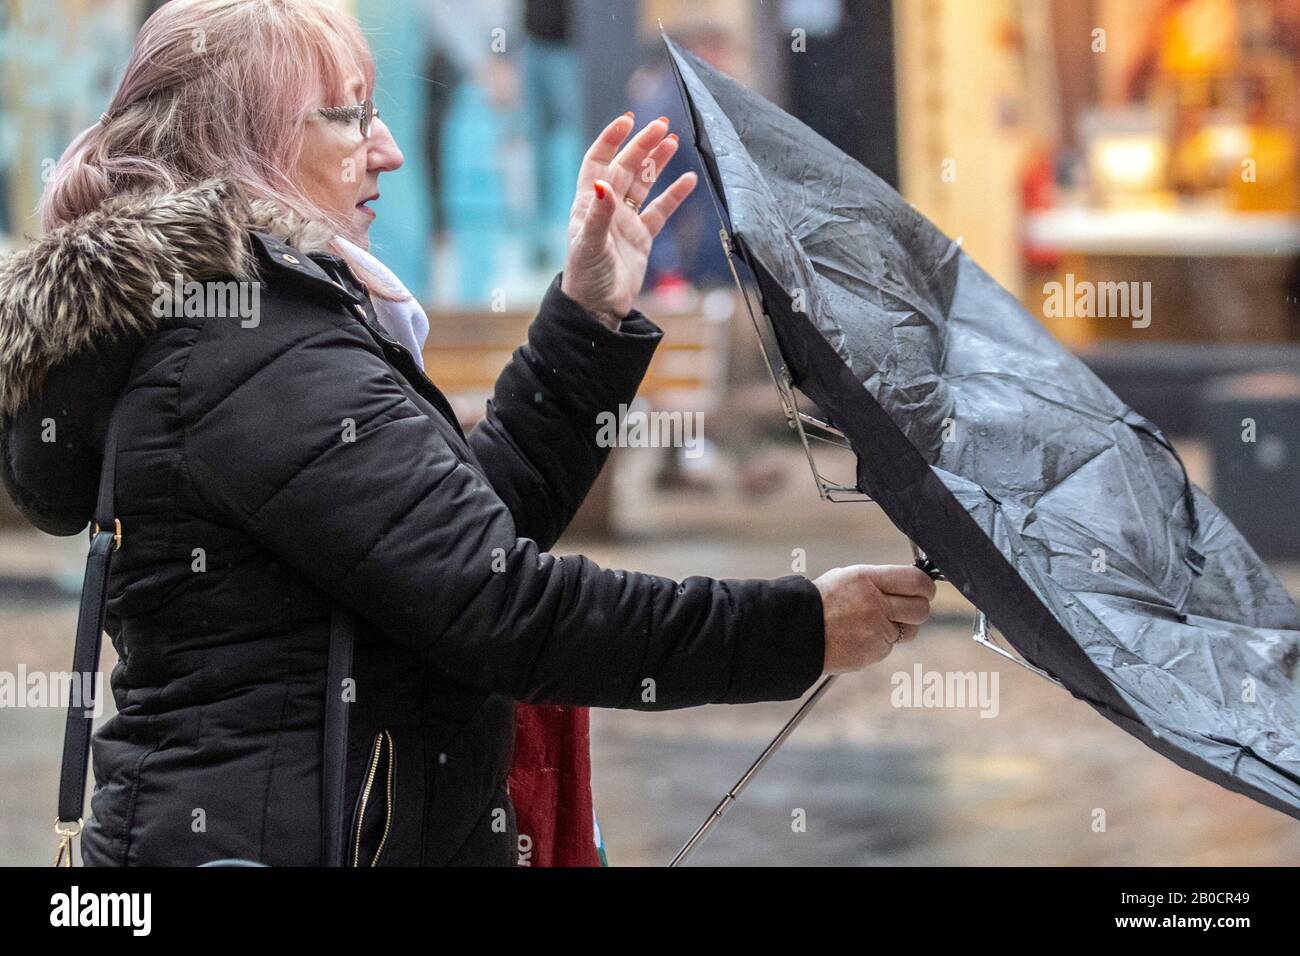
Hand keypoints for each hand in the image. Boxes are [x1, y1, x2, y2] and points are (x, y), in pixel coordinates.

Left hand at [561, 113, 698, 327]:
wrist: (598, 308)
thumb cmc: (586, 277)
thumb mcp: (589, 244)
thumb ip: (598, 214)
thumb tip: (603, 183)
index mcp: (587, 203)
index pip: (598, 161)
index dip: (611, 140)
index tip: (628, 120)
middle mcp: (606, 207)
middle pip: (626, 167)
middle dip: (643, 145)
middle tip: (662, 126)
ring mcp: (625, 221)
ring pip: (644, 184)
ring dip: (658, 163)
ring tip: (674, 141)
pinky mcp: (642, 237)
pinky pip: (660, 211)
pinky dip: (674, 195)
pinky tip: (689, 179)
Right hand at [813, 565, 936, 673]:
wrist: (797, 631)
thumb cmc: (821, 601)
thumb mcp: (847, 578)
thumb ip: (879, 581)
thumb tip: (909, 584)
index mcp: (868, 579)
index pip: (915, 580)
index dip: (926, 586)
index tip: (924, 589)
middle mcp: (875, 603)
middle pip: (920, 608)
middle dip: (919, 608)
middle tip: (909, 608)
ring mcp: (876, 630)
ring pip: (909, 630)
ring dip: (901, 627)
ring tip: (877, 623)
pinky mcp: (874, 651)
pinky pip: (889, 646)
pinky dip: (880, 643)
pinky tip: (860, 637)